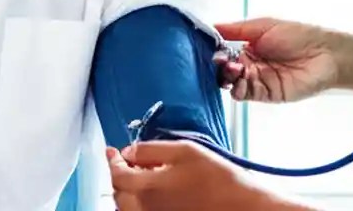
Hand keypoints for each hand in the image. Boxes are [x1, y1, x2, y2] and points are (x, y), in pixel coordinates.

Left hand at [106, 141, 281, 210]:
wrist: (240, 207)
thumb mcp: (185, 151)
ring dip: (127, 190)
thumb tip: (129, 151)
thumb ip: (151, 149)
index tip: (112, 150)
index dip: (112, 160)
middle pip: (118, 193)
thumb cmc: (218, 178)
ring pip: (127, 207)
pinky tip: (152, 192)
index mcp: (147, 188)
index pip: (117, 174)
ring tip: (140, 175)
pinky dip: (138, 203)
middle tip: (127, 161)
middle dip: (119, 175)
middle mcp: (145, 209)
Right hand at [213, 18, 344, 102]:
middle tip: (222, 62)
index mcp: (250, 47)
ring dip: (230, 78)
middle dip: (222, 67)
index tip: (212, 50)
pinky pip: (247, 94)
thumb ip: (237, 29)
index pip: (226, 53)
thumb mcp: (264, 26)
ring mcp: (259, 81)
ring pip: (234, 84)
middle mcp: (252, 65)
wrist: (325, 53)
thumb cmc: (299, 35)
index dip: (217, 53)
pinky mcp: (268, 94)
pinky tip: (241, 80)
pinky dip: (240, 89)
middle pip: (227, 71)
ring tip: (236, 69)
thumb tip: (212, 26)